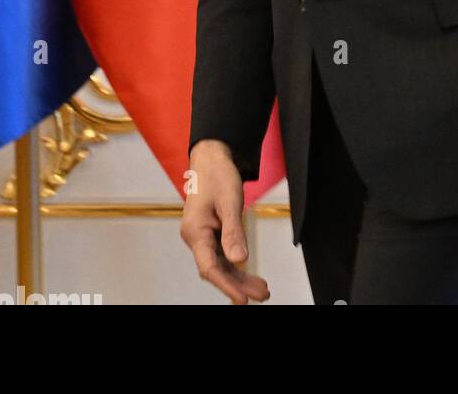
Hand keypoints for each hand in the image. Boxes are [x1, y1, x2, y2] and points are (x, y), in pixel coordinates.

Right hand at [180, 140, 269, 304]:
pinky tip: (251, 273)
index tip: (244, 299)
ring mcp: (203, 236)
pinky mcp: (211, 233)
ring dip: (240, 277)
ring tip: (263, 290)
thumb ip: (233, 231)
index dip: (227, 285)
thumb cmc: (218, 175)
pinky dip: (237, 264)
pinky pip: (223, 254)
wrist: (212, 158)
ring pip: (221, 264)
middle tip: (262, 296)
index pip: (210, 267)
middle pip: (216, 269)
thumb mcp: (229, 202)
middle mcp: (195, 237)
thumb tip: (239, 260)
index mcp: (195, 231)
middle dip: (238, 284)